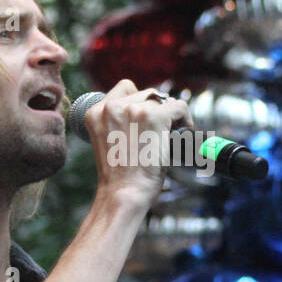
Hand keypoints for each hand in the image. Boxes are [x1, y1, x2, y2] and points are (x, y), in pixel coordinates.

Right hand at [82, 80, 192, 209]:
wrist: (123, 193)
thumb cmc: (118, 176)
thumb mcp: (107, 140)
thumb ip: (118, 121)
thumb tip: (148, 107)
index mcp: (95, 112)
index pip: (124, 88)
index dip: (139, 102)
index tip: (145, 119)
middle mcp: (112, 107)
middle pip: (147, 93)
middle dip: (156, 110)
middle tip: (158, 132)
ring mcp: (134, 110)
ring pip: (163, 100)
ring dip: (169, 115)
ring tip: (168, 135)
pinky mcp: (155, 117)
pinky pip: (180, 107)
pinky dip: (186, 119)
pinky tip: (182, 133)